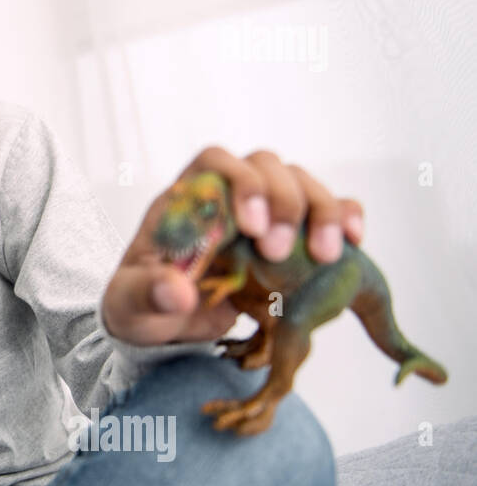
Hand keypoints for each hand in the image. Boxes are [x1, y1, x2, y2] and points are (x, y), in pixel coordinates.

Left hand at [101, 147, 364, 345]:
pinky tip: (353, 242)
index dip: (240, 182)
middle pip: (266, 165)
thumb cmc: (144, 303)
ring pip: (301, 182)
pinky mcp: (291, 234)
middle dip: (282, 202)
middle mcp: (226, 196)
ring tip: (325, 256)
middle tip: (278, 252)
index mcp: (185, 201)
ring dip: (320, 211)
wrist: (167, 325)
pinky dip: (346, 217)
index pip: (216, 161)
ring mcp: (262, 211)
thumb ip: (147, 294)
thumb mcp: (131, 303)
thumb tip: (177, 293)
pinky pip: (330, 207)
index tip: (250, 227)